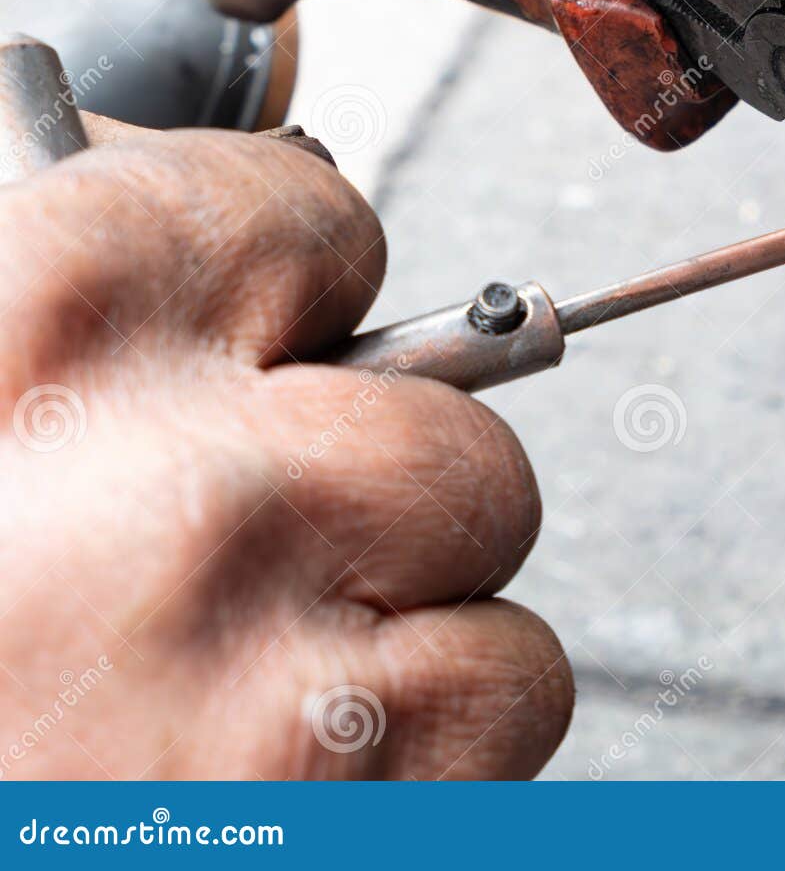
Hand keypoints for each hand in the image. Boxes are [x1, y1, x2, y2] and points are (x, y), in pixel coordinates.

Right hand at [0, 119, 571, 777]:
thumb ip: (31, 290)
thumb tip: (173, 202)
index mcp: (32, 355)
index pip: (293, 211)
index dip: (292, 268)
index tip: (268, 318)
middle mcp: (181, 502)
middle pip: (437, 394)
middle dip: (371, 455)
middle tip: (262, 525)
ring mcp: (286, 673)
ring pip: (489, 536)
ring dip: (410, 589)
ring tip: (255, 660)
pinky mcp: (358, 812)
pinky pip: (509, 689)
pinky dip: (437, 723)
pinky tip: (295, 758)